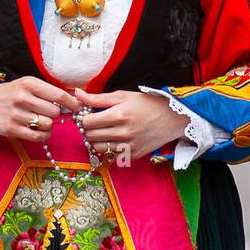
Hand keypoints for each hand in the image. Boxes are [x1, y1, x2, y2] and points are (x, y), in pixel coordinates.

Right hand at [0, 76, 79, 142]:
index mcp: (28, 84)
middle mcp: (22, 98)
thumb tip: (73, 101)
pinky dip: (42, 135)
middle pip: (55, 112)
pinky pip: (37, 136)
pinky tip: (38, 130)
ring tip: (42, 121)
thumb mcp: (25, 85)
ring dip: (49, 125)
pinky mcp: (11, 129)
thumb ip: (47, 91)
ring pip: (47, 125)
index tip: (76, 108)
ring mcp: (16, 114)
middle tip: (49, 113)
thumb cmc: (9, 94)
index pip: (59, 96)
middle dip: (55, 114)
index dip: (72, 104)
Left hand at [75, 88, 189, 162]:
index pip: (87, 122)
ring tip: (104, 131)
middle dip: (89, 128)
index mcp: (118, 115)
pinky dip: (109, 148)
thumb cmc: (146, 104)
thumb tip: (76, 94)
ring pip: (98, 147)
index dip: (84, 117)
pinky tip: (115, 139)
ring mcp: (128, 146)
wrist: (172, 118)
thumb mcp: (122, 96)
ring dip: (96, 140)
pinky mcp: (133, 155)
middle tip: (95, 122)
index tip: (88, 114)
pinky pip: (111, 155)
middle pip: (90, 135)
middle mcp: (123, 133)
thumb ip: (97, 98)